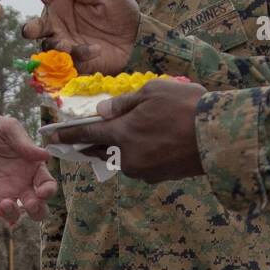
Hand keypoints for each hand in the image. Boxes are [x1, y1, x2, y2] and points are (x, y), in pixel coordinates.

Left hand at [0, 112, 57, 223]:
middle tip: (30, 205)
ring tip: (5, 204)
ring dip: (12, 214)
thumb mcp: (8, 128)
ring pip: (12, 214)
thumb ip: (24, 142)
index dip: (49, 191)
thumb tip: (47, 155)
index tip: (42, 192)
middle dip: (37, 211)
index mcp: (30, 166)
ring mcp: (0, 190)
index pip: (47, 184)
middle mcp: (19, 182)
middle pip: (36, 207)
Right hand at [17, 0, 139, 73]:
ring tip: (66, 45)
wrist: (138, 36)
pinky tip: (95, 48)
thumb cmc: (120, 9)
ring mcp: (65, 42)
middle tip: (30, 29)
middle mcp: (58, 22)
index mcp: (62, 0)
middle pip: (35, 26)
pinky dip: (79, 54)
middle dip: (30, 28)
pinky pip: (69, 60)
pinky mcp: (75, 60)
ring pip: (48, 46)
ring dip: (54, 46)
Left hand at [51, 78, 206, 182]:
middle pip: (100, 150)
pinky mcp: (160, 177)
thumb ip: (123, 103)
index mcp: (121, 134)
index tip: (49, 138)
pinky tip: (147, 142)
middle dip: (88, 144)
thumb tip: (102, 111)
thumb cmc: (185, 106)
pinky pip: (139, 165)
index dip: (66, 136)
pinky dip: (137, 154)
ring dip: (117, 148)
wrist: (220, 136)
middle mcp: (127, 157)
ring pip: (121, 159)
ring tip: (121, 134)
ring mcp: (144, 171)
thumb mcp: (152, 92)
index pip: (86, 134)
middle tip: (77, 140)